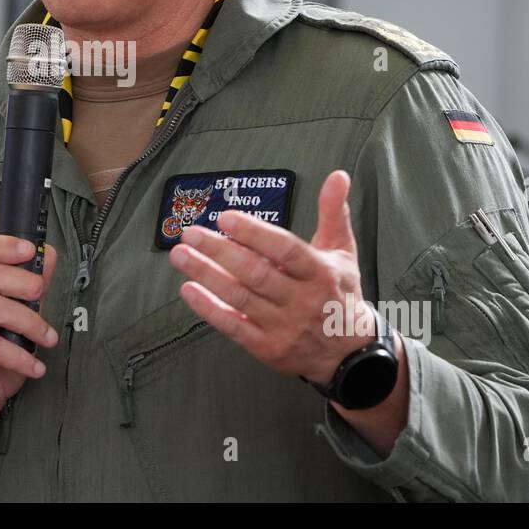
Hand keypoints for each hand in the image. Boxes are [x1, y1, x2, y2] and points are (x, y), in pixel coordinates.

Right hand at [0, 235, 58, 447]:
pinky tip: (36, 367)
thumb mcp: (16, 325)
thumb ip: (29, 292)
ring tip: (49, 338)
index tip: (29, 248)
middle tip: (43, 292)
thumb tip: (47, 257)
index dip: (1, 245)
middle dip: (19, 279)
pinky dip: (20, 356)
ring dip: (28, 320)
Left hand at [168, 169, 375, 383]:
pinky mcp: (267, 348)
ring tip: (181, 255)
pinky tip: (188, 289)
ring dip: (206, 275)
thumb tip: (337, 175)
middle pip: (256, 273)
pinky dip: (209, 309)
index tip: (226, 217)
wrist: (348, 352)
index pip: (285, 249)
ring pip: (240, 298)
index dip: (255, 234)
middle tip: (190, 233)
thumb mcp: (343, 251)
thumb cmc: (339, 292)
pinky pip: (233, 327)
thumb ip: (333, 212)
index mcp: (319, 272)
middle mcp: (301, 300)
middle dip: (219, 251)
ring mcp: (283, 326)